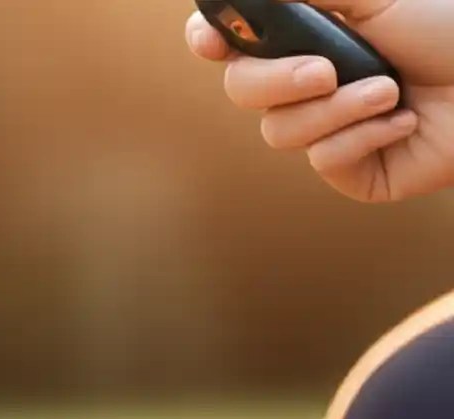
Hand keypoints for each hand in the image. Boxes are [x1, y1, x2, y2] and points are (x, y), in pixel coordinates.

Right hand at [186, 0, 453, 201]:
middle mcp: (306, 83)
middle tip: (326, 71)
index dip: (209, 39)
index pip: (231, 40)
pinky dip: (363, 137)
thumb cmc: (447, 28)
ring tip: (390, 91)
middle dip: (277, 81)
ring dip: (338, 110)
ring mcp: (324, 128)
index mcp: (304, 36)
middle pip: (240, 89)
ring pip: (279, 131)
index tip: (210, 40)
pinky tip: (402, 121)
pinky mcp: (349, 170)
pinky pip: (323, 159)